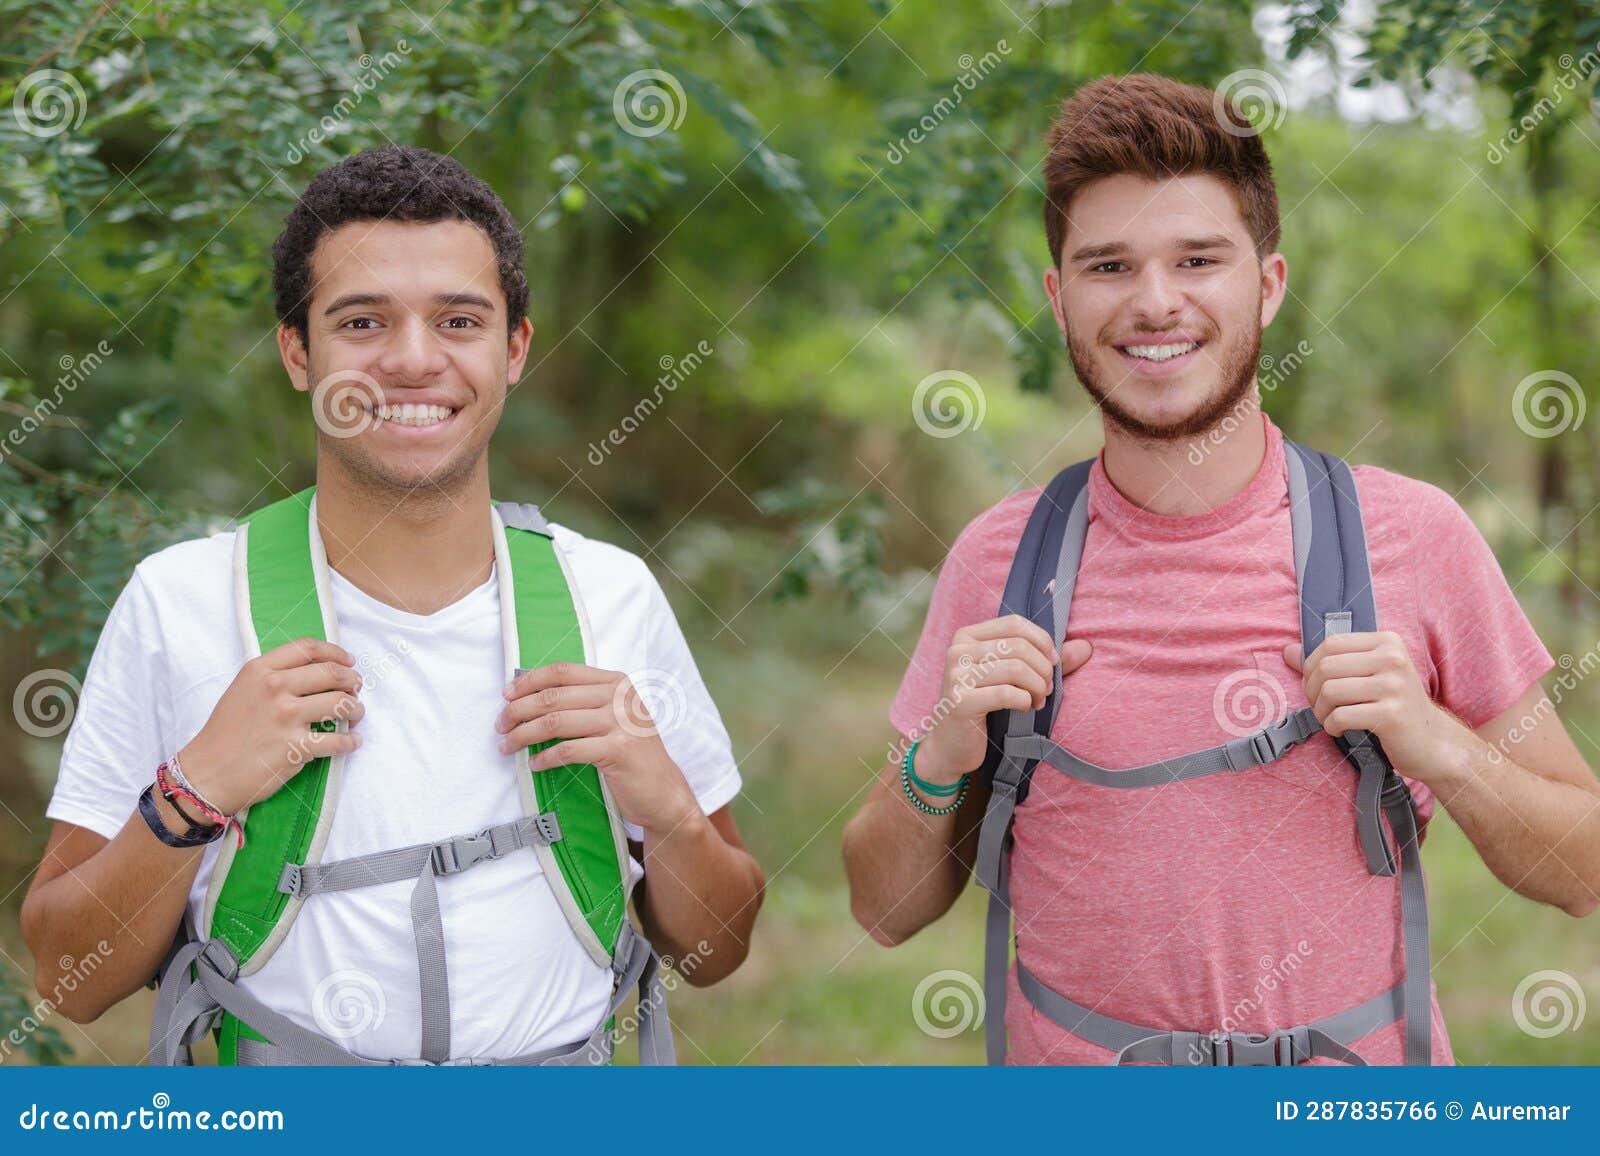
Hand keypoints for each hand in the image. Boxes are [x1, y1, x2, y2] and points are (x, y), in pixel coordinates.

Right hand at [179, 638, 364, 815]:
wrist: (206, 773)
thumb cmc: (224, 734)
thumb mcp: (242, 690)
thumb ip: (273, 676)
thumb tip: (315, 672)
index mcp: (260, 670)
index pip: (308, 648)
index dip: (336, 653)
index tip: (348, 662)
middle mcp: (274, 688)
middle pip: (332, 673)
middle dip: (352, 681)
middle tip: (356, 690)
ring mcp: (286, 717)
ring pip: (341, 704)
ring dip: (356, 709)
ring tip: (355, 715)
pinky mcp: (295, 747)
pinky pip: (338, 740)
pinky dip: (351, 742)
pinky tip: (352, 742)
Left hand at [497, 663, 699, 836]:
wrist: (662, 790)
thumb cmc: (631, 753)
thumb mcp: (613, 716)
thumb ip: (582, 702)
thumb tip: (530, 696)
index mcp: (616, 682)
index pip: (563, 671)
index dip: (529, 680)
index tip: (506, 696)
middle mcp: (619, 697)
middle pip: (554, 696)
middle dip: (518, 711)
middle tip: (500, 726)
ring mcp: (621, 723)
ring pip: (556, 722)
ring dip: (523, 735)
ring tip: (508, 746)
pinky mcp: (618, 750)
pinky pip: (568, 750)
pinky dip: (544, 757)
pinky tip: (535, 764)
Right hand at [914, 615, 1091, 785]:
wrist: (950, 745)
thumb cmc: (984, 706)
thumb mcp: (1011, 678)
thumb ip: (1045, 660)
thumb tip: (1086, 647)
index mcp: (967, 636)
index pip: (1015, 624)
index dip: (1042, 641)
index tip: (1054, 662)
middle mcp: (958, 651)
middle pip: (1018, 647)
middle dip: (1043, 669)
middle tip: (1047, 689)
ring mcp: (956, 676)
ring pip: (1016, 669)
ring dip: (1037, 687)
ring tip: (1039, 701)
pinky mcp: (960, 702)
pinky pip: (1007, 694)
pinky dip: (1025, 701)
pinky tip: (1025, 709)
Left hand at [1284, 631, 1463, 780]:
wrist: (1432, 742)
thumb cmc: (1394, 706)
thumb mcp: (1367, 676)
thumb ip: (1330, 661)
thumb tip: (1288, 651)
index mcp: (1387, 642)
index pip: (1330, 644)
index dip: (1311, 665)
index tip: (1314, 684)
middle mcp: (1393, 659)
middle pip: (1326, 667)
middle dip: (1312, 691)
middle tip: (1320, 706)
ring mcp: (1394, 686)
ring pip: (1329, 691)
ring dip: (1320, 710)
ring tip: (1329, 718)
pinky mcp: (1390, 715)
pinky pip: (1340, 716)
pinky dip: (1331, 726)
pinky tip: (1340, 730)